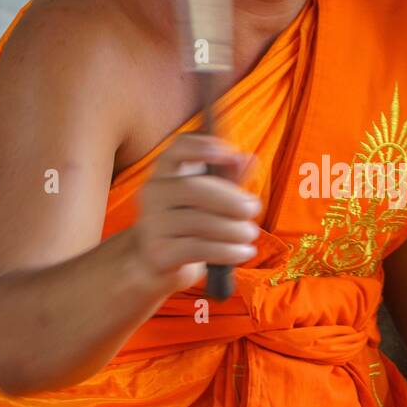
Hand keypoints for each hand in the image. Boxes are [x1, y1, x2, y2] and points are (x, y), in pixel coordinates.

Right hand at [129, 134, 261, 292]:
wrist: (160, 260)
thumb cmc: (192, 222)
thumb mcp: (210, 196)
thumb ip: (229, 177)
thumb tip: (249, 159)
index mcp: (165, 173)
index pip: (177, 148)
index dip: (202, 146)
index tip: (230, 154)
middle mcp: (153, 194)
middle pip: (193, 188)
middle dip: (231, 199)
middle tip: (254, 209)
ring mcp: (152, 224)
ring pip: (199, 222)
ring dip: (234, 229)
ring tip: (250, 234)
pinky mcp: (158, 253)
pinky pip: (198, 249)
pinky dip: (228, 251)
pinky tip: (244, 252)